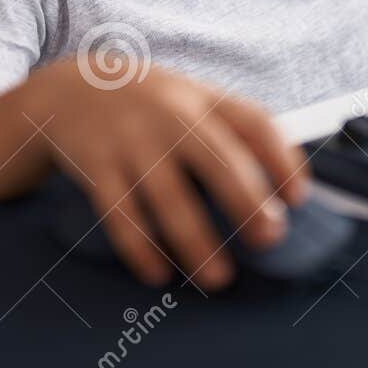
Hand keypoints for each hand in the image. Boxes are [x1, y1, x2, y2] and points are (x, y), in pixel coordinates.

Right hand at [27, 59, 309, 288]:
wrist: (67, 88)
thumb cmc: (149, 105)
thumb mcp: (192, 98)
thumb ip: (233, 131)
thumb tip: (288, 190)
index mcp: (203, 99)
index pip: (254, 122)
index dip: (282, 159)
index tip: (299, 199)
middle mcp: (171, 116)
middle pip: (217, 160)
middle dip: (247, 202)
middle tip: (269, 239)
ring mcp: (132, 141)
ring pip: (169, 197)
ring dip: (196, 242)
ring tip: (219, 279)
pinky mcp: (97, 167)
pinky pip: (121, 214)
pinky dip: (141, 248)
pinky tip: (159, 274)